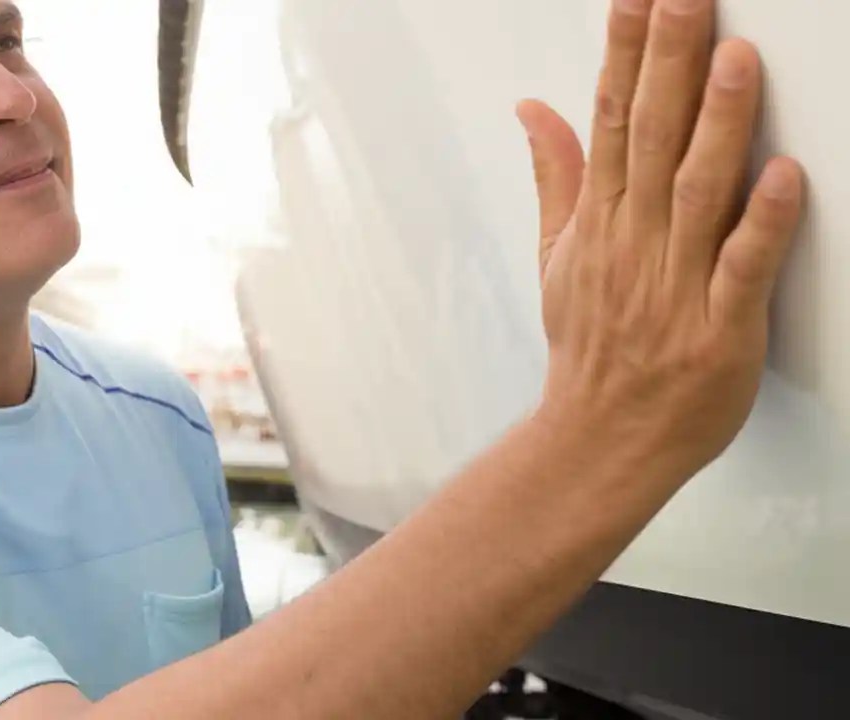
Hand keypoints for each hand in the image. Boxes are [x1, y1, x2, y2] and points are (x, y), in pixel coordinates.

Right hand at [515, 0, 804, 479]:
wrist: (601, 436)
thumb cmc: (589, 348)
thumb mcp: (557, 256)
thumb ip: (556, 176)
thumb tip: (534, 110)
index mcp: (601, 222)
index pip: (610, 121)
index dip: (624, 55)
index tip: (635, 0)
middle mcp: (635, 241)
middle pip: (653, 138)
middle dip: (669, 61)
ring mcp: (676, 282)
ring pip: (698, 191)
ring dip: (718, 124)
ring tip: (737, 59)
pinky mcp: (719, 325)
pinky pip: (741, 268)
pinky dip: (760, 224)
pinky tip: (781, 175)